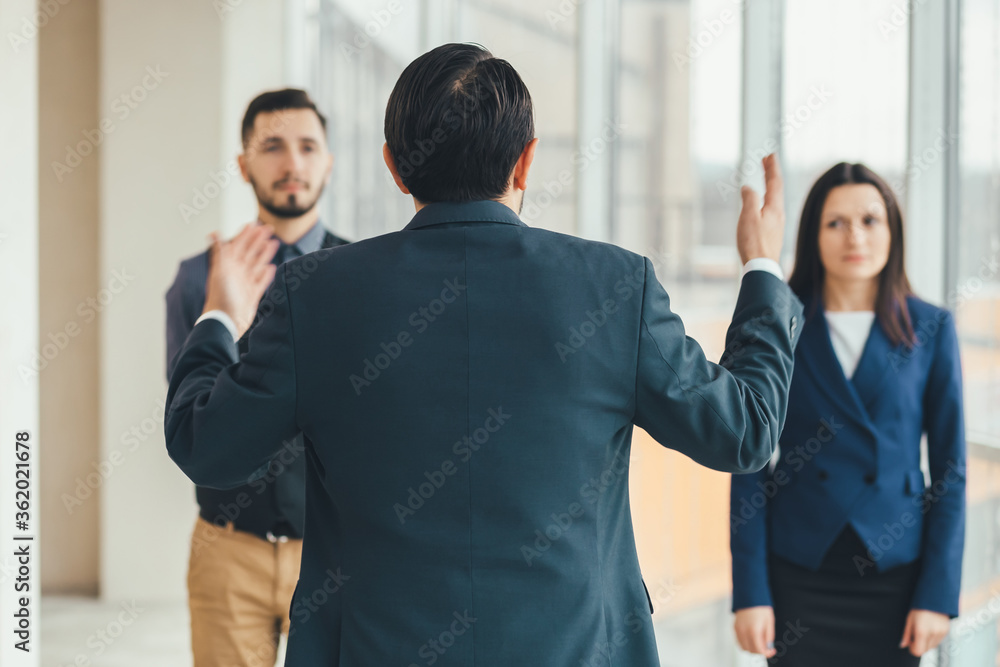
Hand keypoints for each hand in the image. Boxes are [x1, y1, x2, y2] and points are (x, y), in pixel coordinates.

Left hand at [202, 223, 278, 338]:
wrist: (226, 321)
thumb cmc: (221, 297)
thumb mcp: (220, 271)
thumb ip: (219, 251)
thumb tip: (213, 233)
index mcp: (228, 265)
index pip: (238, 245)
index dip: (245, 234)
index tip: (253, 224)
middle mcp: (236, 273)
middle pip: (249, 252)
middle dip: (258, 240)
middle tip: (268, 228)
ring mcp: (245, 283)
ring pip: (257, 264)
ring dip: (264, 253)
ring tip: (273, 243)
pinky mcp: (252, 295)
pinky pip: (261, 281)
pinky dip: (266, 274)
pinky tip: (271, 267)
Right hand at [734, 606, 775, 658]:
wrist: (749, 595)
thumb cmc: (761, 607)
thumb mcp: (769, 622)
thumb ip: (768, 637)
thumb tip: (768, 647)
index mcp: (753, 631)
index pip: (758, 650)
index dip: (766, 653)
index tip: (772, 650)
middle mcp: (743, 632)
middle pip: (750, 651)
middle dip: (759, 651)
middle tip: (767, 647)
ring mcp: (738, 630)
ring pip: (743, 647)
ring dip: (752, 648)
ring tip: (759, 641)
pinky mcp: (735, 627)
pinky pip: (739, 641)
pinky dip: (746, 643)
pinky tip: (752, 637)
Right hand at [737, 153, 784, 264]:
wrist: (761, 267)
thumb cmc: (754, 242)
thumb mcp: (749, 216)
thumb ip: (749, 199)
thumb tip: (748, 188)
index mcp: (774, 208)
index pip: (775, 183)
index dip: (772, 168)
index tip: (770, 155)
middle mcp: (778, 215)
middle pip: (776, 190)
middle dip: (771, 174)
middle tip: (767, 161)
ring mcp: (776, 225)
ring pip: (774, 200)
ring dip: (769, 187)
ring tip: (765, 179)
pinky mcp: (771, 234)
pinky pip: (770, 210)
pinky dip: (766, 200)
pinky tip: (761, 205)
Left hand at [900, 609, 949, 656]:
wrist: (934, 597)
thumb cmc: (919, 607)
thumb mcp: (909, 619)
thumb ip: (906, 634)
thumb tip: (902, 645)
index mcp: (922, 631)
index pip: (918, 651)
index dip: (912, 648)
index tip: (910, 641)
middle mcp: (933, 634)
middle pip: (925, 650)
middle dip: (919, 645)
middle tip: (915, 634)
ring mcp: (941, 633)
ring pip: (932, 646)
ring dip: (926, 642)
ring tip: (923, 629)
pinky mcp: (947, 631)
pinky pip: (938, 641)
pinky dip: (933, 638)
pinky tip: (930, 628)